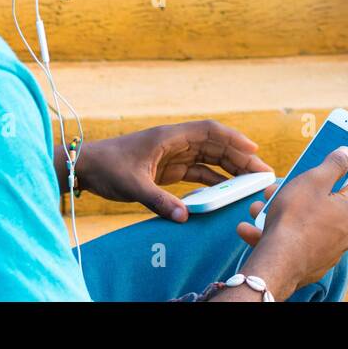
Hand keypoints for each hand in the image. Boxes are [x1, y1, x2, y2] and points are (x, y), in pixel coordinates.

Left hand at [69, 120, 271, 221]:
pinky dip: (214, 180)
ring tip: (251, 183)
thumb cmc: (107, 167)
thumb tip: (185, 217)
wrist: (86, 167)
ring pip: (210, 159)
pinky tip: (228, 192)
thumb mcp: (133, 184)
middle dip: (240, 157)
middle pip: (215, 146)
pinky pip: (198, 172)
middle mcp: (176, 142)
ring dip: (231, 169)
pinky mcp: (168, 169)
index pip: (209, 131)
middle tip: (262, 173)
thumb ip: (159, 200)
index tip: (254, 149)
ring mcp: (173, 155)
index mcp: (170, 136)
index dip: (233, 138)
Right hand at [232, 147, 347, 298]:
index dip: (338, 169)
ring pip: (305, 222)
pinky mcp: (311, 264)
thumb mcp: (313, 180)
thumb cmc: (295, 218)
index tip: (321, 164)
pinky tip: (252, 229)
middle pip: (324, 202)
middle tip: (277, 188)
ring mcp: (328, 250)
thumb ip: (333, 164)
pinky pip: (295, 242)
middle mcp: (345, 232)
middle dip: (299, 192)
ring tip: (259, 208)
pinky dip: (278, 235)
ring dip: (281, 213)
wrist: (278, 264)